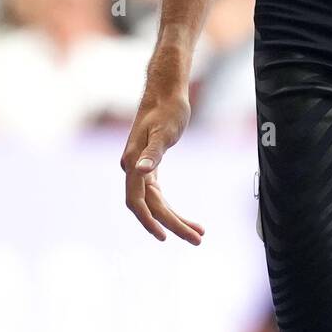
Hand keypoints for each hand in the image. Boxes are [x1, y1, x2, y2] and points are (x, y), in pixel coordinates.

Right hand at [121, 89, 204, 243]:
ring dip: (175, 220)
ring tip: (198, 232)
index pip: (138, 202)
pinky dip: (171, 209)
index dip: (149, 222)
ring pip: (156, 204)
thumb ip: (152, 153)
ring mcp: (140, 170)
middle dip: (173, 225)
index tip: (165, 237)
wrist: (165, 92)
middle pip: (151, 207)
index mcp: (132, 163)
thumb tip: (139, 171)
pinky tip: (185, 218)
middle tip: (198, 239)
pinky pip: (159, 195)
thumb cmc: (166, 110)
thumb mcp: (163, 132)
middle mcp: (133, 169)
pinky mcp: (150, 168)